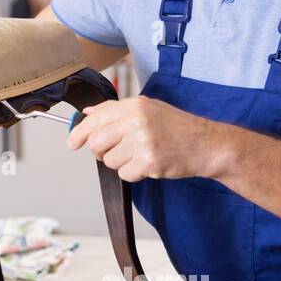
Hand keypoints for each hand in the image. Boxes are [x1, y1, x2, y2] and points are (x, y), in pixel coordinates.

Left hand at [66, 96, 219, 181]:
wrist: (207, 144)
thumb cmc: (177, 127)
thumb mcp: (147, 108)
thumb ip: (115, 110)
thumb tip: (87, 113)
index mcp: (133, 105)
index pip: (94, 120)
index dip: (79, 134)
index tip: (72, 143)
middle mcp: (136, 121)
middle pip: (96, 143)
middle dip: (101, 152)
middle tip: (117, 151)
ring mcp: (142, 142)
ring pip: (109, 161)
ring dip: (121, 162)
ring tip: (141, 154)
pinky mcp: (149, 162)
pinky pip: (125, 174)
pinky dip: (134, 173)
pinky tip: (148, 164)